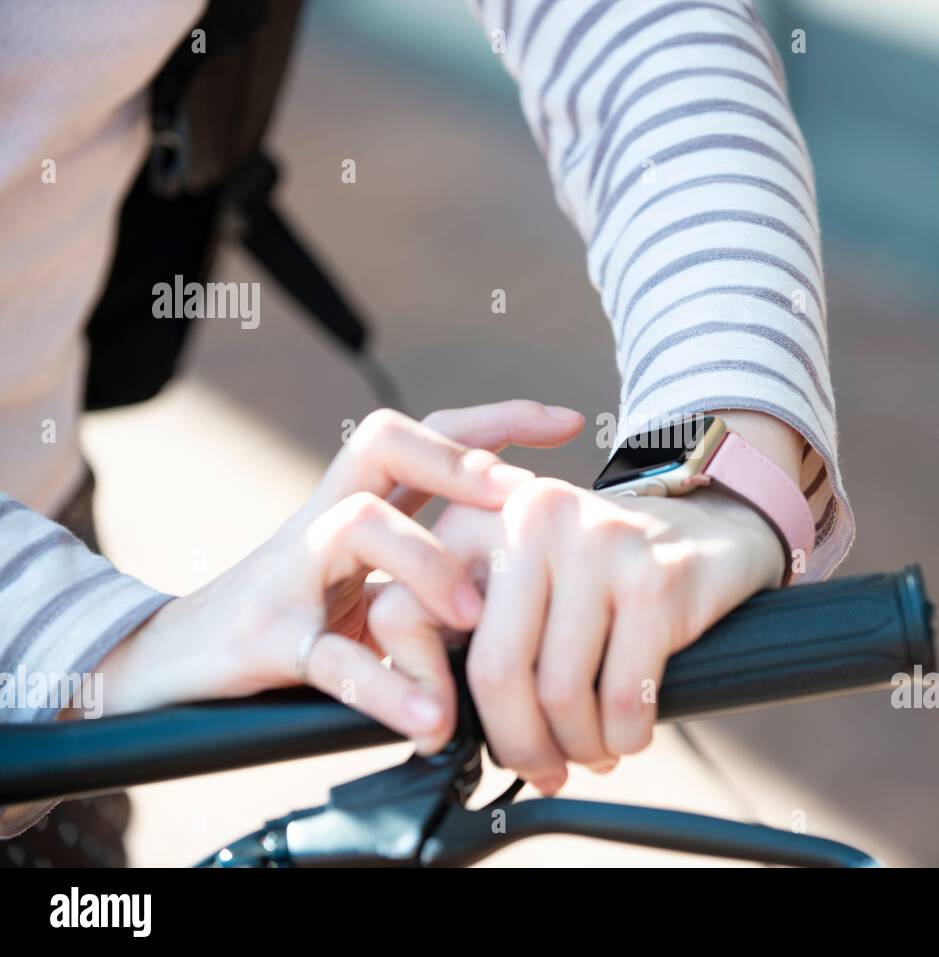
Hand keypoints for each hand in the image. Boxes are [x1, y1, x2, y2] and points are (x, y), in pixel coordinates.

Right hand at [95, 401, 584, 751]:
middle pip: (382, 440)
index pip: (428, 434)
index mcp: (356, 505)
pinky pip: (328, 654)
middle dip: (458, 460)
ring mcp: (290, 573)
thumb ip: (430, 575)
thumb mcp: (366, 585)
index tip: (569, 422)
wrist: (171, 665)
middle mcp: (322, 520)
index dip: (497, 420)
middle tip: (517, 502)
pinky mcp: (266, 639)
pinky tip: (429, 712)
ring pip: (357, 525)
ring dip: (429, 565)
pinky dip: (383, 684)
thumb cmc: (287, 621)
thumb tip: (531, 584)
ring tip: (478, 618)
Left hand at [434, 478, 785, 792]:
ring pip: (561, 693)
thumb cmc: (602, 570)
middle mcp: (532, 517)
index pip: (404, 614)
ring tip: (589, 752)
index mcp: (479, 516)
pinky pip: (623, 697)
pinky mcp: (656, 580)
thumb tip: (429, 722)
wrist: (712, 527)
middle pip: (493, 669)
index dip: (417, 691)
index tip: (444, 734)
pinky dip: (623, 738)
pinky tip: (626, 735)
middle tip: (539, 768)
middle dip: (516, 742)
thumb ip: (463, 627)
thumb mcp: (520, 575)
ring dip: (577, 747)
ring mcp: (598, 544)